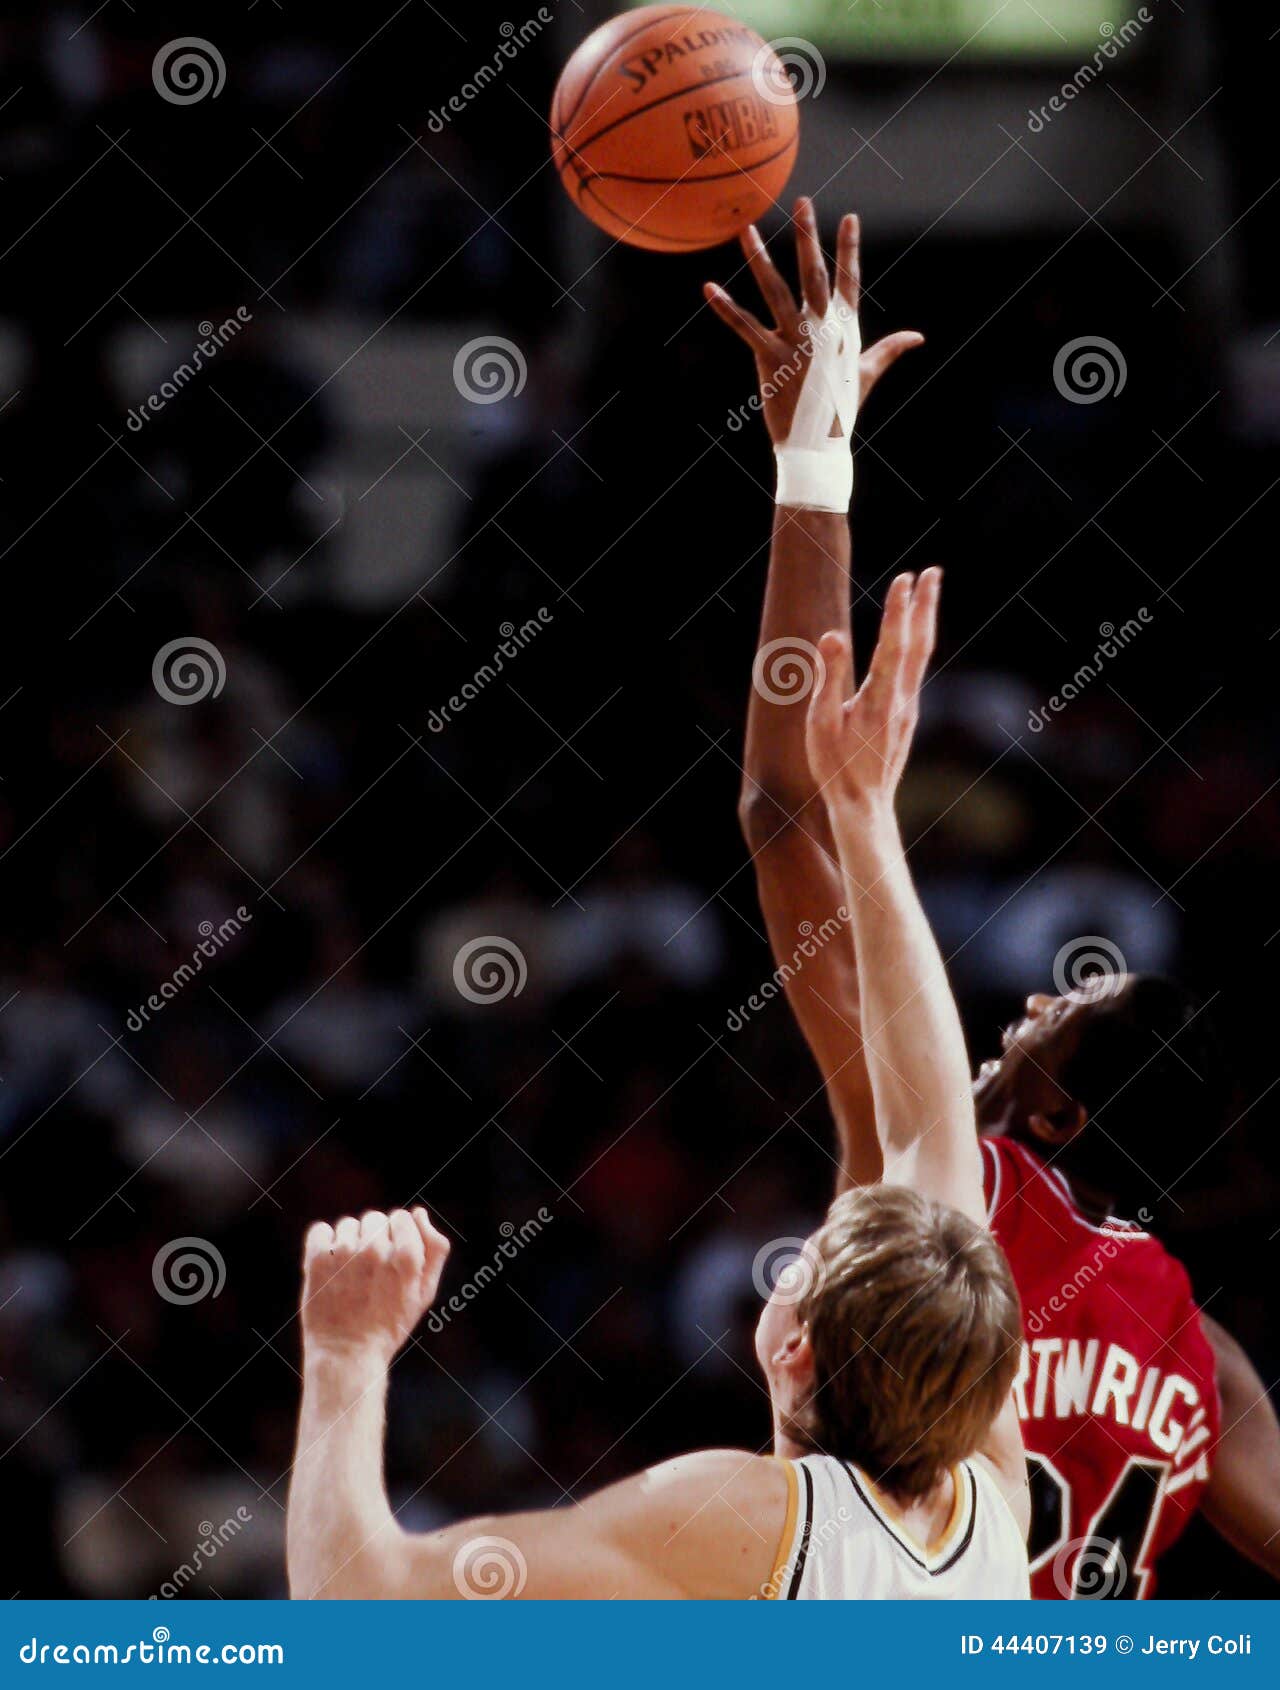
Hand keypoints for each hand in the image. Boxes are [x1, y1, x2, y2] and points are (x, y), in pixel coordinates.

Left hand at [300, 1207, 449, 1365]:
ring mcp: (344, 1254)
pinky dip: (323, 1244)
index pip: (403, 1216)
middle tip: (370, 1273)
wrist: (347, 1355)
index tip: (392, 1261)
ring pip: (348, 1225)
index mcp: (407, 1256)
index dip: (398, 1237)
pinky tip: (330, 1267)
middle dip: (374, 1239)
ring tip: (349, 1276)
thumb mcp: (425, 1292)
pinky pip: (320, 1230)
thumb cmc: (389, 1324)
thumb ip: (434, 1249)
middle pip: (375, 1219)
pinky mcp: (317, 1260)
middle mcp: (376, 1250)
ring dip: (349, 1244)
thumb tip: (419, 1212)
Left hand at [704, 197, 922, 443]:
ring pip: (775, 292)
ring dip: (759, 259)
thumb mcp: (866, 374)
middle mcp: (821, 331)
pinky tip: (709, 287)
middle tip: (803, 201)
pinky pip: (744, 327)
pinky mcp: (770, 359)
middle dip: (808, 237)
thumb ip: (888, 350)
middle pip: (814, 275)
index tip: (850, 218)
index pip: (849, 282)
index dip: (850, 249)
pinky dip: (726, 308)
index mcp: (844, 331)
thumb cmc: (841, 411)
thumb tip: (917, 337)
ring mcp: (795, 343)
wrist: (819, 448)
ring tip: (746, 229)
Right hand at [805, 569, 940, 811]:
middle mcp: (901, 699)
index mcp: (878, 699)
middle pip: (918, 643)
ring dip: (925, 619)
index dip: (898, 610)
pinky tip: (915, 635)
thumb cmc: (834, 765)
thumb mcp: (820, 724)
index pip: (892, 644)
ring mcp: (909, 707)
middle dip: (925, 605)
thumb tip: (833, 636)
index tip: (904, 579)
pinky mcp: (908, 714)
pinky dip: (918, 642)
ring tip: (928, 591)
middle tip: (932, 571)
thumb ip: (828, 678)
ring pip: (921, 655)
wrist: (864, 805)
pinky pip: (916, 669)